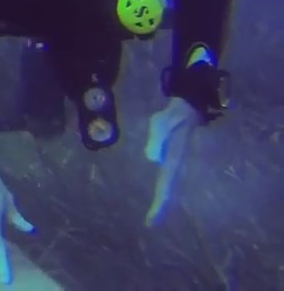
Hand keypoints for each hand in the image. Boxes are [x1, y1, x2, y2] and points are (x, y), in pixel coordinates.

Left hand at [144, 96, 201, 226]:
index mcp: (174, 160)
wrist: (185, 112)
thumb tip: (151, 158)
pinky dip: (163, 193)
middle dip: (162, 208)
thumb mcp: (163, 122)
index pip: (167, 185)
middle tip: (152, 224)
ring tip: (154, 220)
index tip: (153, 218)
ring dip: (163, 203)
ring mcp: (175, 165)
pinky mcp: (172, 162)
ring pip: (170, 188)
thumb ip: (157, 138)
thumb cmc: (173, 118)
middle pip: (170, 191)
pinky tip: (158, 202)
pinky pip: (167, 181)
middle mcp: (176, 166)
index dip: (161, 202)